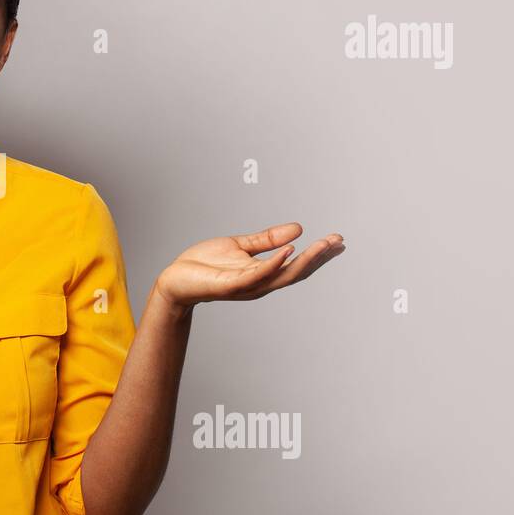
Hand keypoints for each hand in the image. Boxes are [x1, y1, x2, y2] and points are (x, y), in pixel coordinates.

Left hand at [155, 223, 344, 308]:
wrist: (175, 279)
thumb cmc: (204, 265)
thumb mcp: (239, 246)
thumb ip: (266, 239)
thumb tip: (297, 229)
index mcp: (263, 273)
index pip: (297, 264)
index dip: (318, 254)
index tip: (338, 241)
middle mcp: (260, 283)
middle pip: (297, 271)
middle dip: (319, 257)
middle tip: (338, 241)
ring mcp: (247, 285)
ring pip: (282, 274)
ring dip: (305, 259)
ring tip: (322, 244)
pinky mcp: (232, 285)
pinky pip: (258, 274)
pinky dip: (274, 262)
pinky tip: (288, 250)